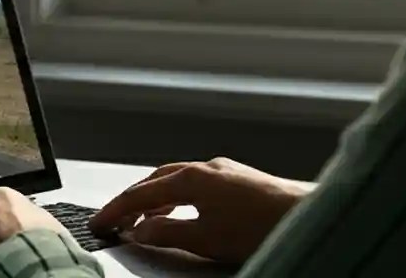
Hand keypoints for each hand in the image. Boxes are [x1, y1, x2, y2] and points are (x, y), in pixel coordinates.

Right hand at [88, 157, 310, 264]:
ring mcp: (224, 170)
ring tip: (145, 221)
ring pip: (178, 179)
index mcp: (192, 177)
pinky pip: (197, 183)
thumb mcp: (205, 238)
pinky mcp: (240, 178)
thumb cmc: (261, 226)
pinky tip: (184, 213)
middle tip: (116, 220)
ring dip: (157, 199)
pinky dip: (179, 198)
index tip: (100, 223)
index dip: (116, 210)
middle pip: (157, 180)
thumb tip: (139, 231)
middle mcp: (206, 166)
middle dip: (133, 200)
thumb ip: (167, 234)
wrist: (306, 216)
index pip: (141, 193)